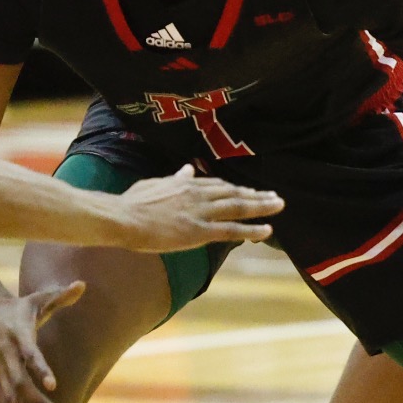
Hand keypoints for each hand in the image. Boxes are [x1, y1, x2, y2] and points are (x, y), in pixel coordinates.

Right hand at [0, 280, 85, 402]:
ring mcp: (0, 371)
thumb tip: (82, 284)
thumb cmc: (19, 307)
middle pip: (21, 385)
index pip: (31, 356)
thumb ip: (61, 295)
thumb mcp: (39, 299)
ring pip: (9, 402)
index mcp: (19, 337)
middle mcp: (7, 357)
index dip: (41, 370)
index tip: (53, 385)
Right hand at [114, 165, 281, 251]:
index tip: (250, 191)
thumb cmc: (132, 203)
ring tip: (279, 206)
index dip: (236, 189)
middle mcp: (198, 195)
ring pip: (238, 208)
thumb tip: (187, 170)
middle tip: (275, 197)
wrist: (122, 217)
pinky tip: (267, 230)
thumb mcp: (155, 184)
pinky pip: (231, 230)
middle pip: (234, 193)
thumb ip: (174, 179)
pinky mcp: (199, 231)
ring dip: (262, 207)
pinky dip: (251, 230)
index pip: (218, 185)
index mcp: (186, 184)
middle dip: (257, 195)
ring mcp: (200, 213)